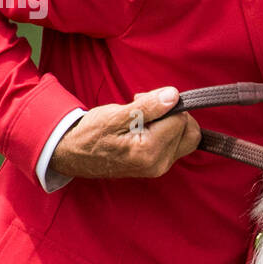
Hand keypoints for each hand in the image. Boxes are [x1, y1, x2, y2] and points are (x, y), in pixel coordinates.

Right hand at [50, 87, 200, 179]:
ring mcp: (160, 167)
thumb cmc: (91, 134)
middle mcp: (159, 163)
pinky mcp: (159, 165)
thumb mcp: (116, 115)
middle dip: (172, 113)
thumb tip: (174, 96)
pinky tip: (146, 127)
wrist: (74, 155)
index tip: (142, 101)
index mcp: (150, 151)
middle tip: (144, 107)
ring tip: (143, 117)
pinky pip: (177, 143)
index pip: (180, 119)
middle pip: (189, 129)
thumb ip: (148, 106)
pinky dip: (167, 131)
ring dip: (170, 122)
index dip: (164, 104)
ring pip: (186, 137)